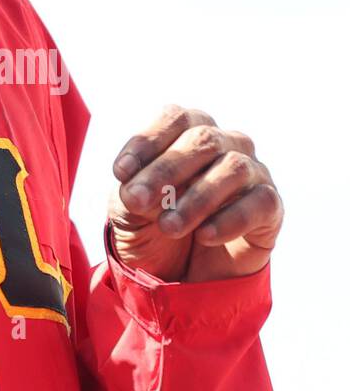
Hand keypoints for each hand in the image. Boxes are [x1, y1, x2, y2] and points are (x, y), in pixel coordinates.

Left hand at [109, 104, 282, 282]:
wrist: (181, 272)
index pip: (174, 118)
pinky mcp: (270, 207)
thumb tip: (137, 193)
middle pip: (202, 139)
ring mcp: (252, 173)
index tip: (120, 172)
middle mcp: (225, 143)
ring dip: (196, 198)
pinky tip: (205, 236)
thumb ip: (133, 194)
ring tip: (169, 226)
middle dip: (165, 170)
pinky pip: (259, 203)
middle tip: (138, 201)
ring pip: (232, 168)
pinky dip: (229, 219)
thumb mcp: (130, 208)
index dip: (147, 141)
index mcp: (189, 130)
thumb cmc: (152, 224)